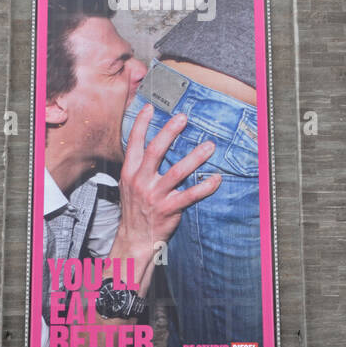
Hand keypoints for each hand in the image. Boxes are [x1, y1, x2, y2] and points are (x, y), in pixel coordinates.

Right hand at [109, 104, 222, 296]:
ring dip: (195, 157)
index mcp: (130, 172)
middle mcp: (141, 181)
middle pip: (155, 151)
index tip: (149, 107)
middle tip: (183, 118)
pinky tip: (216, 179)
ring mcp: (155, 195)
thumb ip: (137, 165)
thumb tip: (148, 142)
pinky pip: (190, 195)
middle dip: (169, 132)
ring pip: (177, 172)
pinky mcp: (169, 209)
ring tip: (209, 146)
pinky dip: (205, 187)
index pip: (134, 143)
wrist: (135, 238)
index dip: (141, 124)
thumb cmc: (135, 208)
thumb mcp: (129, 184)